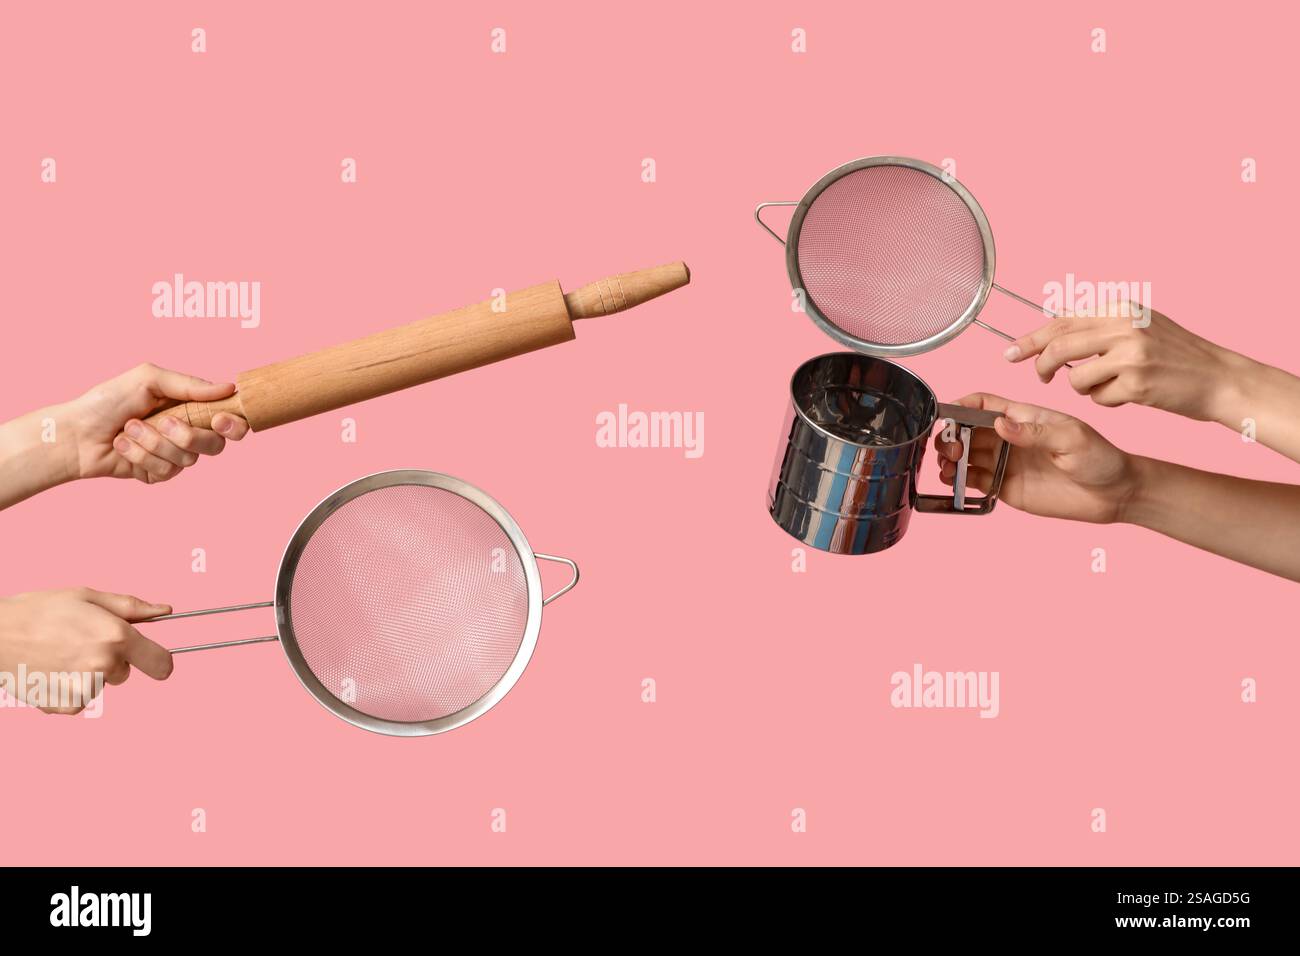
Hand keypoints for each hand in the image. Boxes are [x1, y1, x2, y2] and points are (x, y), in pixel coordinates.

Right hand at [0, 589, 173, 714]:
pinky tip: (51, 670)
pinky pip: (80, 699)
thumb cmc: (39, 610)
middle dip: (112, 659)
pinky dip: (69, 688)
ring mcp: (84, 689)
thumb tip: (165, 611)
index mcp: (116, 637)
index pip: (162, 663)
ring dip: (88, 673)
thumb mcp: (88, 597)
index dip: (160, 660)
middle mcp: (104, 665)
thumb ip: (131, 607)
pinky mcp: (65, 706)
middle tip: (82, 642)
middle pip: (126, 672)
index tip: (153, 658)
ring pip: (101, 684)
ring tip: (60, 653)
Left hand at [67, 363, 248, 483]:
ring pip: (186, 459)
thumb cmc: (108, 400)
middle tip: (165, 422)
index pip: (230, 421)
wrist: (76, 431)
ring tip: (128, 428)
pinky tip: (123, 445)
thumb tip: (229, 388)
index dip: (234, 424)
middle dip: (188, 435)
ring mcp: (174, 456)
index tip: (219, 420)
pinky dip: (139, 455)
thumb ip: (189, 384)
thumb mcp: (148, 379)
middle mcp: (188, 434)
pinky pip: (165, 470)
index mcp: (191, 408)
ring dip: (152, 441)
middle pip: (216, 446)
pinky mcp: (158, 474)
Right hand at [934, 393, 1139, 523]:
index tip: (946, 415)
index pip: (982, 404)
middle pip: (965, 430)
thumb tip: (1000, 423)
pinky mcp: (1004, 487)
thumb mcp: (1071, 438)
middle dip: (949, 435)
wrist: (1114, 495)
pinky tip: (951, 481)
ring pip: (964, 455)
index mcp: (1022, 417)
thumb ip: (1034, 432)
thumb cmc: (1100, 458)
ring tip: (947, 466)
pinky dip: (956, 480)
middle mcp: (1008, 438)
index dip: (960, 406)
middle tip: (950, 447)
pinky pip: (972, 481)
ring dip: (949, 458)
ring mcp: (1004, 463)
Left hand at [1002, 303, 1241, 422]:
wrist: (1219, 379)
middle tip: (1040, 379)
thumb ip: (1101, 324)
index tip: (1009, 353)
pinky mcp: (1137, 383)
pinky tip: (1129, 395)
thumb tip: (1054, 325)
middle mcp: (1124, 327)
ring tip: (1108, 386)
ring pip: (1075, 378)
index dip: (1031, 339)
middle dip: (1040, 366)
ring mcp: (1130, 355)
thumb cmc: (1177, 356)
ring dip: (1084, 388)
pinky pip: (1098, 399)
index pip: (1061, 322)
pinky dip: (1106, 402)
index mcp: (1122, 309)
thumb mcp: (1141, 325)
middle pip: (1058, 347)